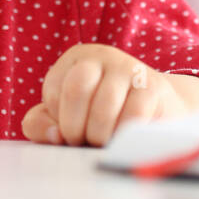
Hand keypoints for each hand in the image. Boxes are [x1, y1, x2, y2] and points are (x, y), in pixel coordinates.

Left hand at [21, 43, 188, 146]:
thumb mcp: (65, 116)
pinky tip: (125, 140)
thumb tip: (54, 135)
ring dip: (100, 137)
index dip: (59, 121)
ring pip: (103, 108)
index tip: (71, 132)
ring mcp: (128, 67)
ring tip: (104, 143)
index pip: (53, 90)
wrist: (156, 111)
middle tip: (84, 142)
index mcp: (75, 59)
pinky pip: (131, 118)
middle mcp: (101, 55)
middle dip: (75, 128)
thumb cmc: (102, 116)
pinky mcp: (152, 87)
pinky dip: (123, 137)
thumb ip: (41, 124)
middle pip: (76, 89)